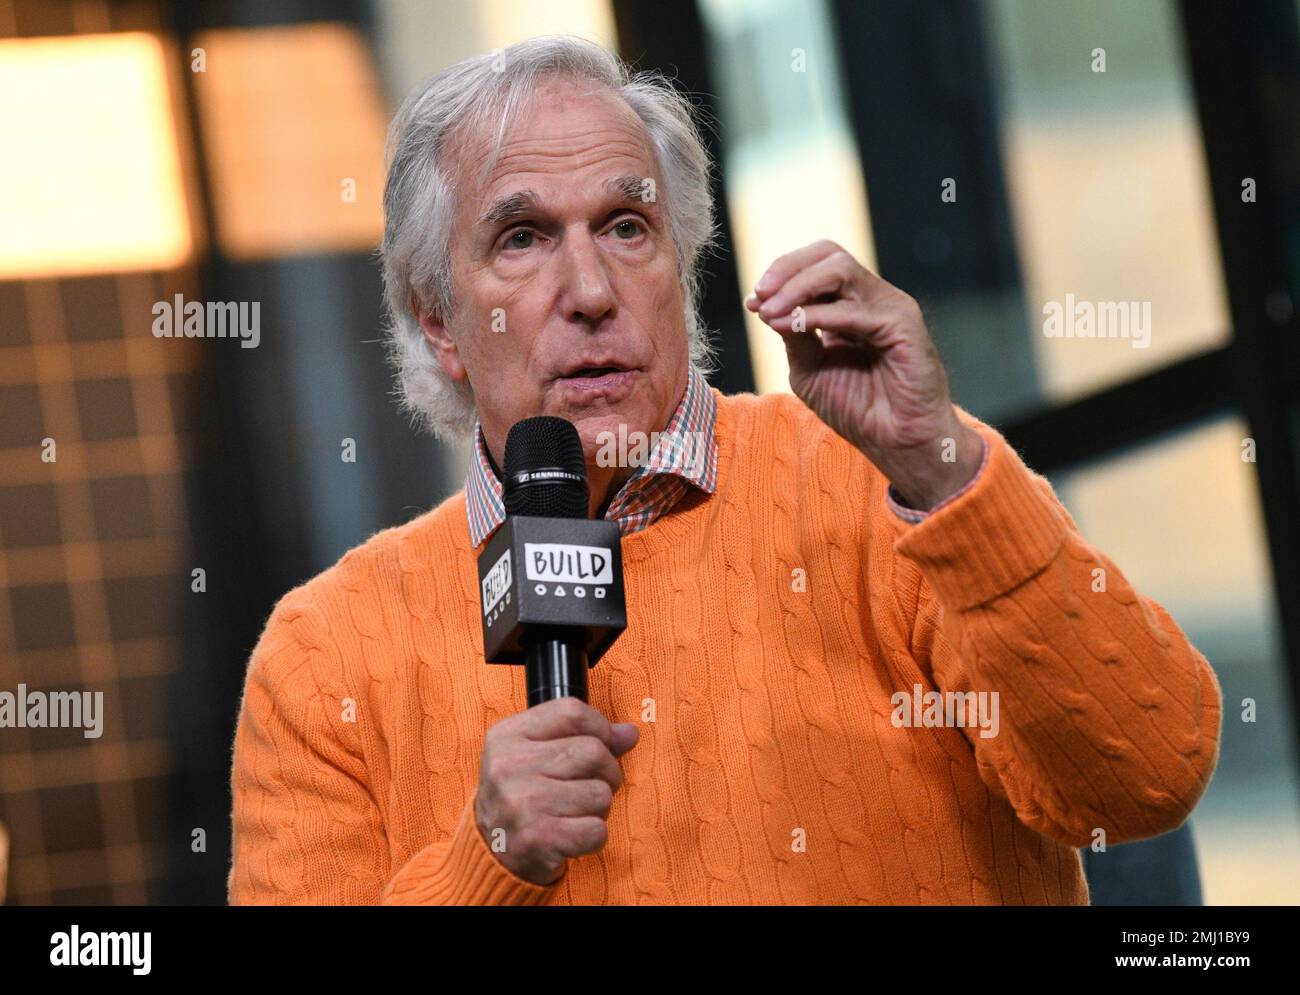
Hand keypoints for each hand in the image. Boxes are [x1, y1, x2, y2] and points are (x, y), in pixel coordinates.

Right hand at [475, 697, 638, 885]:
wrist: (493, 854)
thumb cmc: (523, 795)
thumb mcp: (539, 754)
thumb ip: (585, 736)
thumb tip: (630, 733)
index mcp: (507, 736)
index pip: (572, 712)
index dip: (599, 728)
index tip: (599, 745)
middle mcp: (508, 766)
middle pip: (593, 752)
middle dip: (606, 772)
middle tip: (587, 787)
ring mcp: (521, 803)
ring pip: (600, 793)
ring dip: (598, 808)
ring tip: (573, 813)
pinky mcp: (537, 839)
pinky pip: (597, 830)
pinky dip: (592, 837)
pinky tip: (569, 836)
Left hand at [745, 240, 982, 508]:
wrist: (895, 442)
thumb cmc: (857, 409)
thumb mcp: (809, 369)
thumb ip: (793, 334)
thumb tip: (764, 304)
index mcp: (850, 304)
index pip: (817, 264)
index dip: (783, 274)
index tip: (752, 302)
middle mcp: (871, 299)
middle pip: (829, 254)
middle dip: (787, 270)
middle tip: (759, 297)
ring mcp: (890, 306)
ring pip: (840, 270)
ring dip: (797, 287)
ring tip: (770, 312)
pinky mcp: (903, 324)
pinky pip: (854, 309)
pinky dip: (817, 315)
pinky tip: (791, 326)